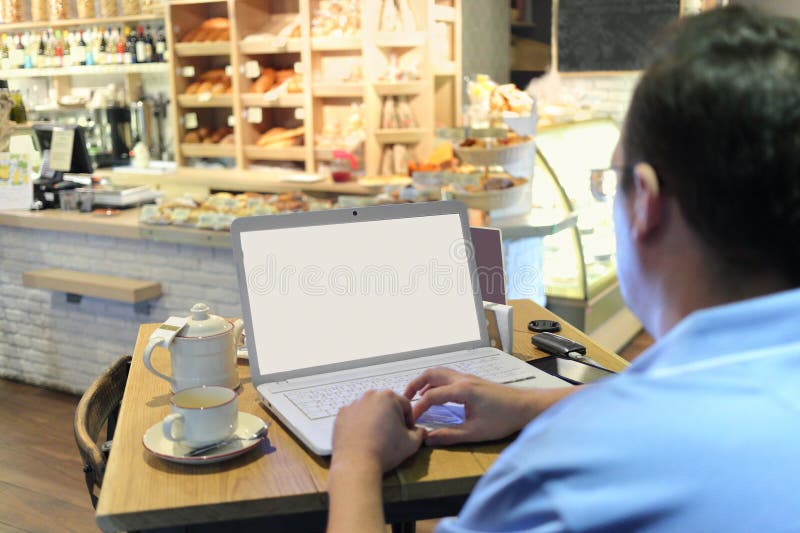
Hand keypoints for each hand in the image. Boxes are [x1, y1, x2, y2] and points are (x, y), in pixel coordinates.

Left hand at [332, 390, 425, 472]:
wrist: (356, 464)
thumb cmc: (385, 451)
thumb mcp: (411, 443)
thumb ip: (419, 433)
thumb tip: (420, 431)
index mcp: (389, 397)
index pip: (405, 405)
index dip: (409, 420)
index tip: (407, 432)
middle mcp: (370, 395)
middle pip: (386, 404)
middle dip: (391, 417)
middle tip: (392, 435)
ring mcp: (353, 404)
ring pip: (370, 409)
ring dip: (375, 419)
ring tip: (376, 437)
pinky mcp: (341, 414)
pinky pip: (355, 416)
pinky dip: (359, 423)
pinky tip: (363, 437)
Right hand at [405, 368, 559, 445]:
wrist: (526, 407)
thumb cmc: (504, 419)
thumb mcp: (475, 432)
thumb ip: (450, 436)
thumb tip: (427, 439)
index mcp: (462, 390)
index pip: (431, 396)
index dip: (417, 409)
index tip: (409, 421)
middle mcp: (462, 379)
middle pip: (431, 374)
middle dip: (415, 384)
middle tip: (404, 398)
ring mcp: (468, 378)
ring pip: (439, 372)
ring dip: (425, 382)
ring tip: (415, 396)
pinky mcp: (472, 381)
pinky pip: (448, 376)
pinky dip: (435, 382)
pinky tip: (435, 396)